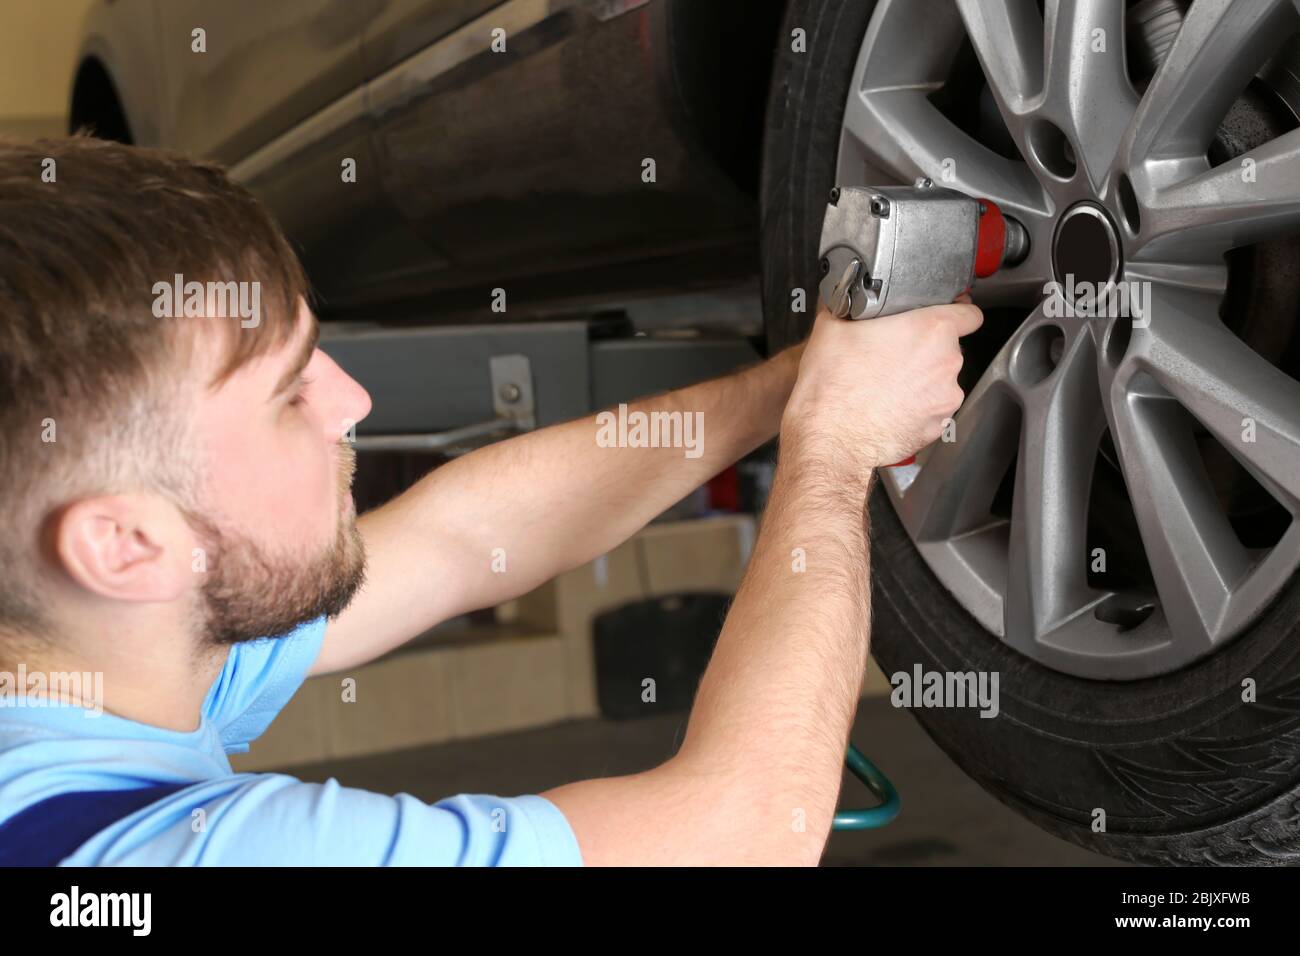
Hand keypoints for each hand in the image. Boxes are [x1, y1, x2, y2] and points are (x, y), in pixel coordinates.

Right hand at [782, 297, 982, 471]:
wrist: (830, 436)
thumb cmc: (833, 386)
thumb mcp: (831, 328)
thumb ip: (848, 306)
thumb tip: (843, 300)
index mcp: (930, 330)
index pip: (969, 314)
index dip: (957, 312)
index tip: (943, 317)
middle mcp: (946, 362)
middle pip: (948, 348)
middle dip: (925, 349)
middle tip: (892, 354)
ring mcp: (945, 397)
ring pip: (940, 380)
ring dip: (921, 380)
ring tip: (888, 385)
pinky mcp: (937, 426)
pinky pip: (932, 409)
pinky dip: (917, 407)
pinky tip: (890, 406)